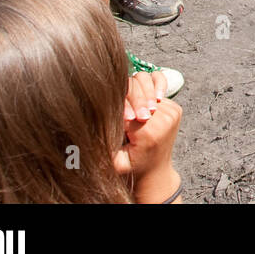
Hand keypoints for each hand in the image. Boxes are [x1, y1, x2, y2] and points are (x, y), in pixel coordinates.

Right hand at [114, 72, 181, 203]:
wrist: (156, 171)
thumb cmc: (132, 167)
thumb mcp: (115, 163)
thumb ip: (102, 149)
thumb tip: (78, 143)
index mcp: (148, 132)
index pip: (127, 105)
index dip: (117, 105)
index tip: (113, 113)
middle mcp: (164, 120)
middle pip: (138, 90)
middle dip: (127, 95)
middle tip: (124, 108)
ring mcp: (172, 112)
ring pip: (147, 82)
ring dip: (137, 88)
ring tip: (133, 102)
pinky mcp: (175, 108)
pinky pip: (161, 84)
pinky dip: (150, 84)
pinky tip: (145, 93)